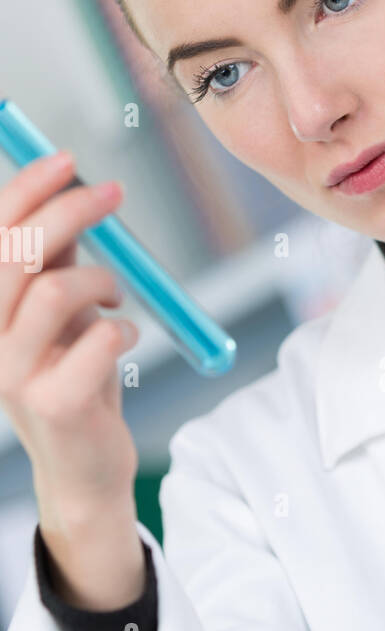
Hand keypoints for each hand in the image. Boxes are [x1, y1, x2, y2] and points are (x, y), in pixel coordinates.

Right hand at [0, 150, 140, 524]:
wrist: (84, 471)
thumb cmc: (75, 382)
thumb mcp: (64, 315)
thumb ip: (61, 264)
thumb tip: (73, 195)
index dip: (26, 189)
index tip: (68, 159)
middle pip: (19, 254)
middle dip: (71, 211)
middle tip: (115, 193)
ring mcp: (14, 375)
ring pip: (58, 291)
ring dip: (103, 280)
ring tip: (116, 298)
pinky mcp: (55, 404)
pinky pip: (99, 341)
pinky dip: (123, 329)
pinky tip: (123, 340)